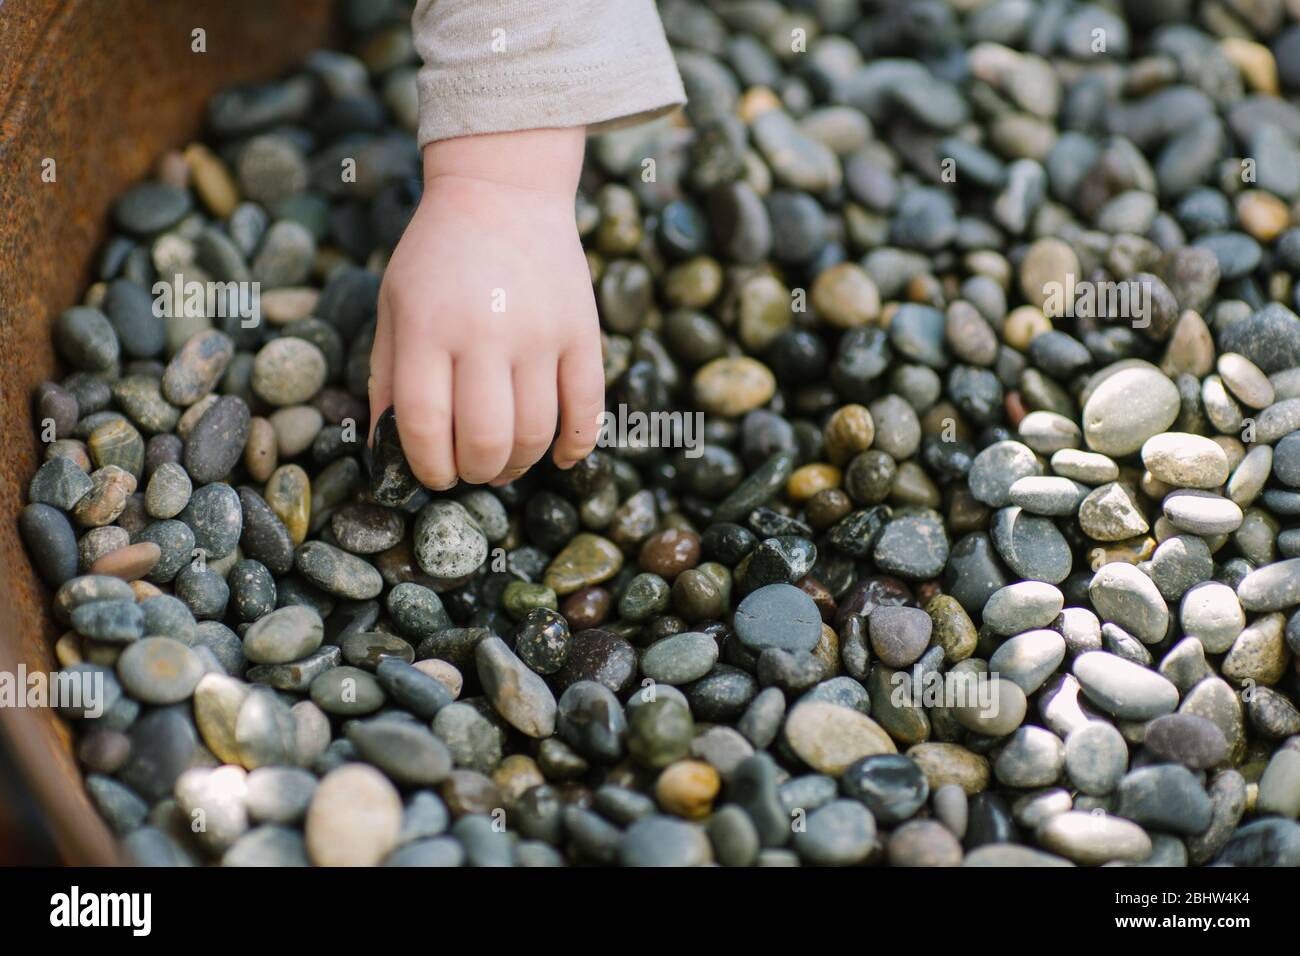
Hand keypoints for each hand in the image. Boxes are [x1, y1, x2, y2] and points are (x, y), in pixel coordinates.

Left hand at [369, 128, 604, 487]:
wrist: (503, 192)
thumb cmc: (437, 257)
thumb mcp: (394, 307)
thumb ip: (387, 378)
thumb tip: (384, 450)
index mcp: (427, 327)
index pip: (424, 424)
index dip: (428, 466)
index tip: (434, 474)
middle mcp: (485, 331)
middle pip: (485, 438)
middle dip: (475, 471)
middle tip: (471, 468)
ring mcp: (540, 332)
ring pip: (536, 431)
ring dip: (519, 464)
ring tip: (506, 462)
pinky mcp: (582, 331)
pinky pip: (588, 408)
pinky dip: (575, 446)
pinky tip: (558, 456)